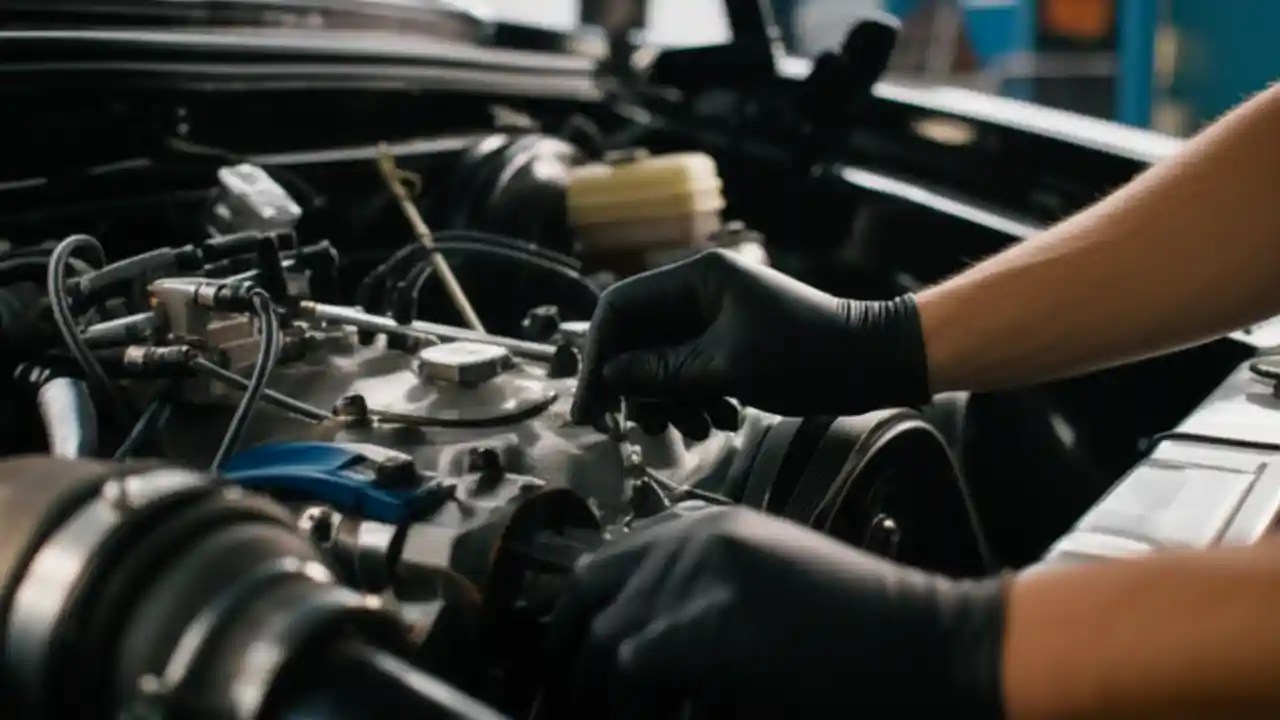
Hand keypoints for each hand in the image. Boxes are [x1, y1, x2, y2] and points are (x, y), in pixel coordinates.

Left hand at [541, 505, 1006, 717]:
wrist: (933, 644)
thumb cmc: (867, 629)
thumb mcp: (775, 586)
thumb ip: (708, 595)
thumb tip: (643, 647)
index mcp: (711, 528)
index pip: (610, 562)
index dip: (578, 618)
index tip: (568, 664)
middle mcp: (692, 542)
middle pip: (588, 594)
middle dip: (567, 658)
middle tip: (563, 709)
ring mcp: (694, 580)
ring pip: (603, 645)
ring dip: (603, 698)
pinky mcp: (699, 630)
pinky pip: (631, 679)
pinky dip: (636, 713)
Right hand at [570, 249, 929, 437]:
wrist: (875, 363)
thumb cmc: (809, 355)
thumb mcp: (728, 366)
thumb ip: (664, 371)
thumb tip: (612, 377)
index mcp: (697, 277)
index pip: (620, 308)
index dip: (598, 357)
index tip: (592, 406)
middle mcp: (701, 290)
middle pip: (638, 337)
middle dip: (637, 386)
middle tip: (640, 429)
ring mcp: (716, 316)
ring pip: (663, 360)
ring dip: (669, 399)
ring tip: (694, 430)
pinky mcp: (731, 341)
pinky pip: (691, 370)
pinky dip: (695, 399)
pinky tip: (719, 421)